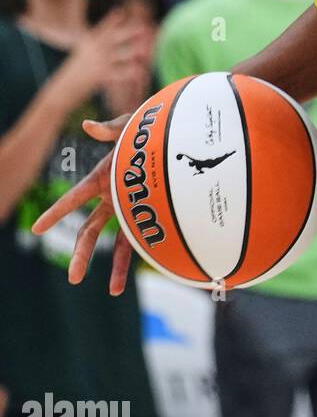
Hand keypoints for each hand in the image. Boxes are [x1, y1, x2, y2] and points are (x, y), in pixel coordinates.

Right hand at [30, 114, 135, 293]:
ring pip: (116, 243)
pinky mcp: (148, 214)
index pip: (74, 198)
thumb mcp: (131, 128)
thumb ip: (110, 130)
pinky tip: (136, 275)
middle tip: (74, 278)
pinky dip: (139, 257)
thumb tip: (88, 125)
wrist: (180, 140)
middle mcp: (113, 198)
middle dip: (82, 253)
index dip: (56, 213)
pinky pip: (140, 240)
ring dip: (115, 267)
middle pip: (90, 230)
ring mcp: (130, 209)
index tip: (37, 230)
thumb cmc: (153, 131)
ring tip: (114, 291)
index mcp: (103, 178)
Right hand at [56, 9, 151, 104]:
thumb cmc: (80, 65)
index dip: (113, 20)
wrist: (65, 87)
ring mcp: (100, 61)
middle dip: (131, 32)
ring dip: (134, 50)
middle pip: (116, 37)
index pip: (105, 27)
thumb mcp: (87, 45)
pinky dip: (130, 72)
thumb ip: (104, 30)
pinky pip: (120, 72)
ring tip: (146, 48)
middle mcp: (96, 48)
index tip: (122, 12)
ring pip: (122, 53)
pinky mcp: (102, 75)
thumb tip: (119, 12)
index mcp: (92, 39)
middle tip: (145, 27)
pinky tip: (140, 70)